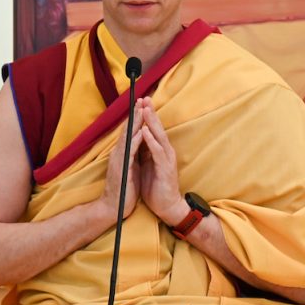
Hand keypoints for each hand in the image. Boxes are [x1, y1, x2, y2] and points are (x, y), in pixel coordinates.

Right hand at [97, 110, 142, 224]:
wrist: (112, 208)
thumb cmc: (123, 190)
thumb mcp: (130, 169)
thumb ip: (133, 156)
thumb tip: (138, 145)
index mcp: (122, 154)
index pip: (129, 132)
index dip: (135, 118)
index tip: (142, 105)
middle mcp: (118, 153)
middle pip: (127, 130)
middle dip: (135, 114)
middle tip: (141, 99)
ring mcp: (119, 160)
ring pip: (128, 137)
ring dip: (136, 123)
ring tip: (142, 109)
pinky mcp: (123, 169)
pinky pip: (130, 152)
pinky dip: (136, 140)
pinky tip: (141, 131)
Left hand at [134, 99, 184, 225]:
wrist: (166, 207)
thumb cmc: (156, 187)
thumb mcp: (147, 165)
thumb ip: (144, 151)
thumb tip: (137, 138)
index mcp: (159, 150)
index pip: (153, 129)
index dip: (147, 115)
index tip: (140, 101)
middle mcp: (165, 151)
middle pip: (157, 128)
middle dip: (150, 113)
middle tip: (145, 98)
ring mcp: (166, 159)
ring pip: (158, 137)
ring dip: (152, 122)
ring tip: (145, 109)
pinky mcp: (165, 169)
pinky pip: (157, 152)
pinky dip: (151, 141)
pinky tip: (146, 131)